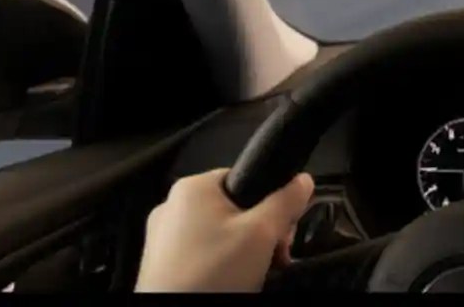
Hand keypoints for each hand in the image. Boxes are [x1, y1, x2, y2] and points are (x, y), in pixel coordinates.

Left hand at [136, 169, 314, 291]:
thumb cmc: (212, 273)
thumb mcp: (262, 234)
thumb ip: (285, 202)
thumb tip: (302, 181)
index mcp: (193, 188)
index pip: (246, 180)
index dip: (272, 204)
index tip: (283, 231)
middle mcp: (172, 207)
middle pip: (235, 210)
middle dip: (261, 234)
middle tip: (273, 256)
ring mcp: (163, 239)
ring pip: (219, 236)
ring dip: (244, 252)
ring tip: (253, 274)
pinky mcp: (162, 265)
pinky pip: (202, 255)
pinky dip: (221, 267)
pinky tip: (230, 283)